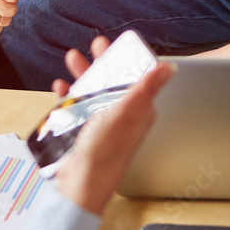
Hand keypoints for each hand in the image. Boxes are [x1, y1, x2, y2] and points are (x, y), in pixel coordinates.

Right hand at [52, 36, 173, 214]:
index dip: (126, 59)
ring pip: (95, 92)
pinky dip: (70, 96)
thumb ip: (145, 89)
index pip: (135, 77)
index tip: (116, 44)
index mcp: (138, 111)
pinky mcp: (86, 132)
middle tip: (95, 45)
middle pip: (114, 82)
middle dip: (103, 62)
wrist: (81, 185)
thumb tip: (168, 68)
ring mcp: (103, 124)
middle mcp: (123, 117)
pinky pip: (78, 107)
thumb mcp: (125, 114)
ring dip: (84, 75)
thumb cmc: (105, 153)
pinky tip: (61, 88)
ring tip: (72, 58)